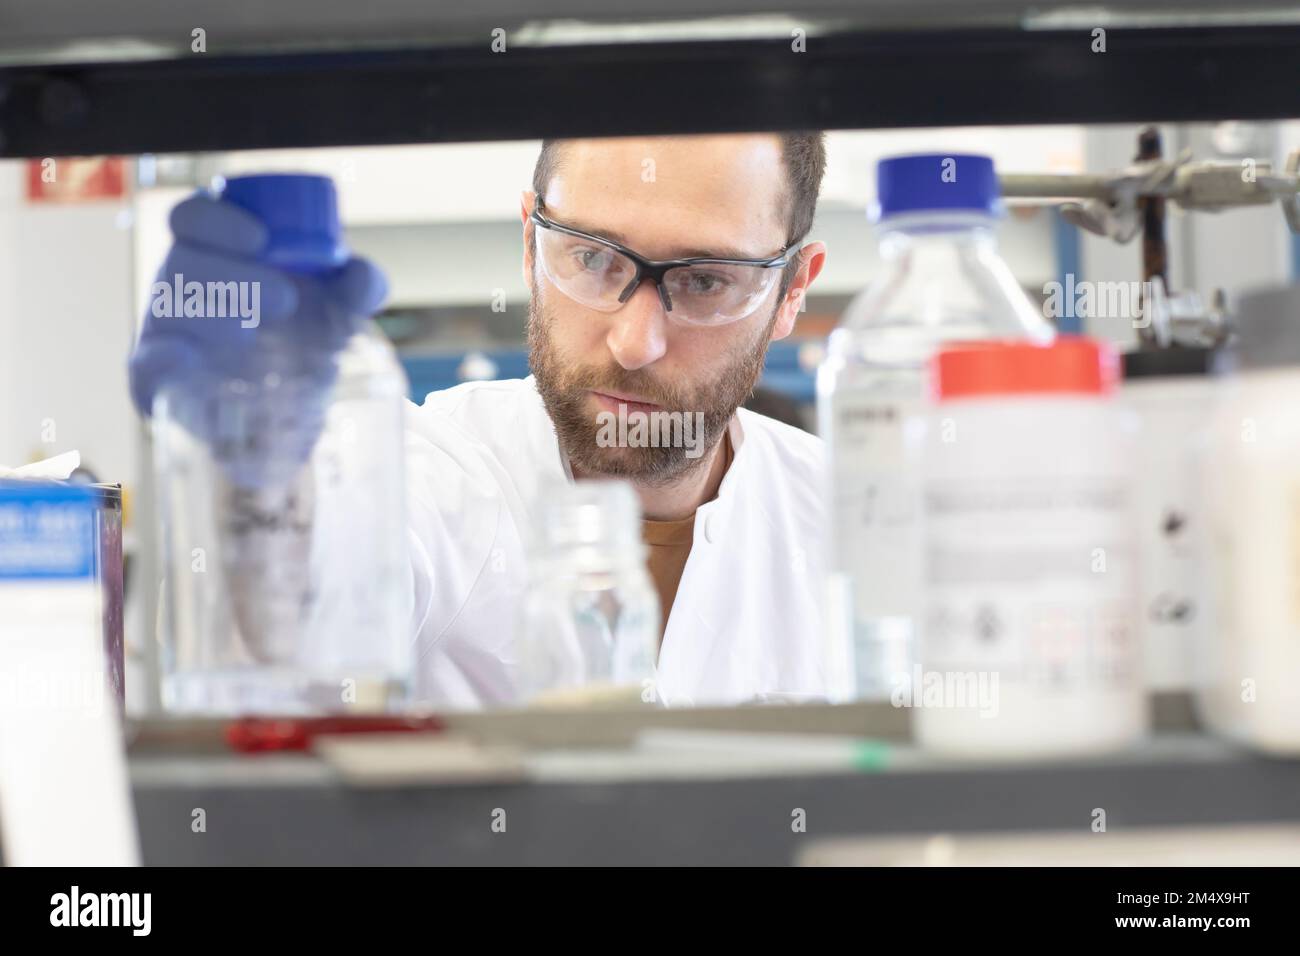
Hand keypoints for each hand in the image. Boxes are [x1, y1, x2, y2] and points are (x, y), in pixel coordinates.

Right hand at [128, 191, 386, 484]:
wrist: (295, 415)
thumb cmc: (308, 343)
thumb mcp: (339, 314)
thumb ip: (360, 288)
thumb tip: (360, 273)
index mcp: (215, 253)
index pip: (192, 218)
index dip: (219, 221)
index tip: (261, 239)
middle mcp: (182, 286)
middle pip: (182, 261)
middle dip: (232, 275)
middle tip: (285, 300)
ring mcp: (168, 335)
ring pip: (168, 309)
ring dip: (210, 315)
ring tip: (253, 335)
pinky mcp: (162, 386)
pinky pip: (145, 369)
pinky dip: (159, 363)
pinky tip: (184, 361)